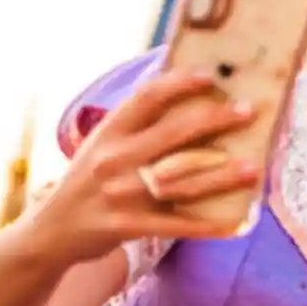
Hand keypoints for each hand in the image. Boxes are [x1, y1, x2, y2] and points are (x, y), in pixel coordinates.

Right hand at [29, 68, 259, 262]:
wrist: (53, 230)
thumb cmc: (90, 181)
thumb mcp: (102, 145)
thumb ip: (136, 126)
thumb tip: (184, 98)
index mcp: (109, 131)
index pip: (147, 98)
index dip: (179, 83)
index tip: (211, 75)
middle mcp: (114, 158)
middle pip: (172, 133)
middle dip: (214, 120)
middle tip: (248, 112)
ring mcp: (121, 193)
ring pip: (180, 181)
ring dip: (221, 175)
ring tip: (253, 168)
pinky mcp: (128, 225)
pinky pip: (176, 225)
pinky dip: (207, 226)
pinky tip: (235, 223)